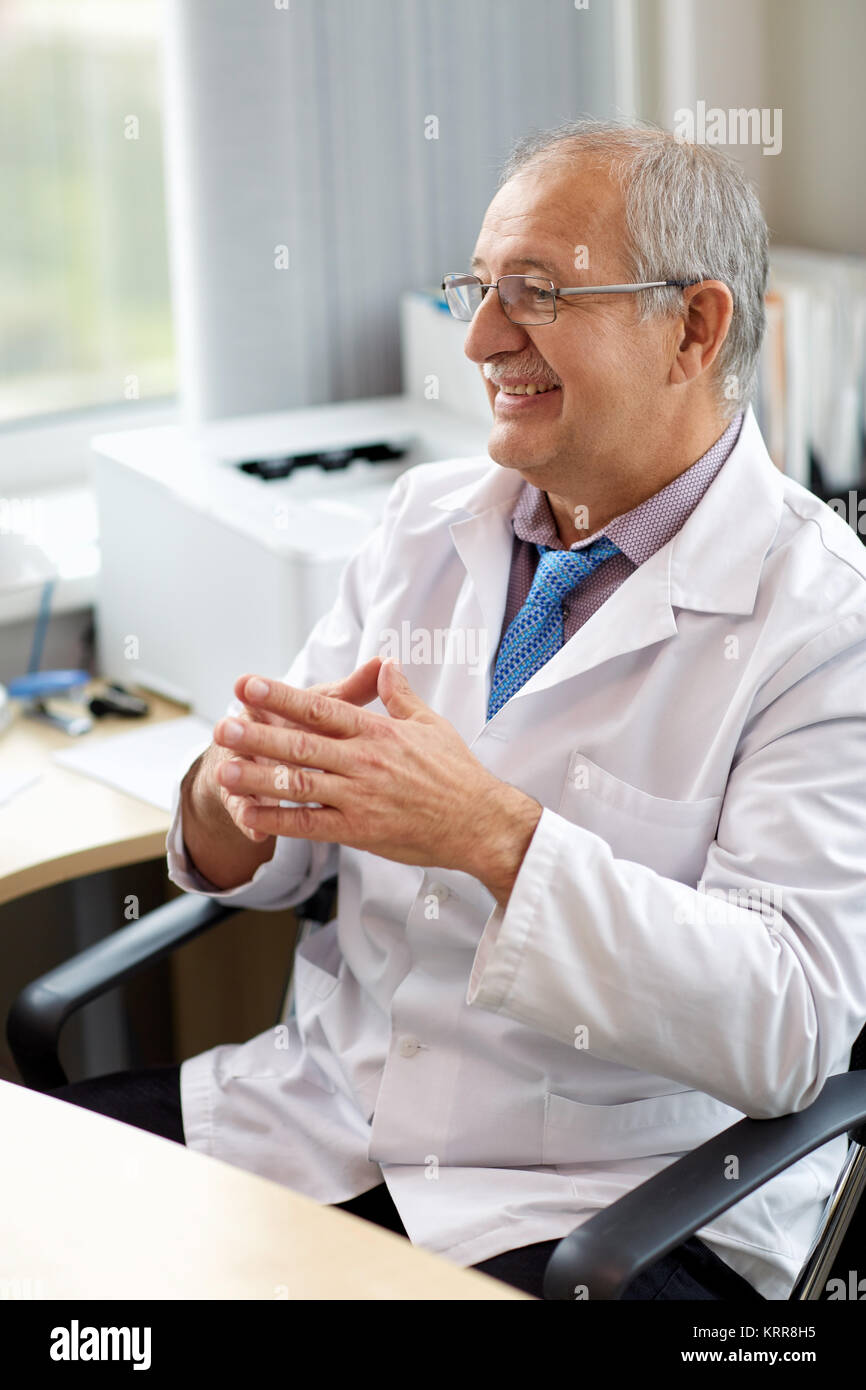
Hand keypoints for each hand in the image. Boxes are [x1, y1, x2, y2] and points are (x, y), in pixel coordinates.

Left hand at [212, 659, 542, 900]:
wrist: (479, 821)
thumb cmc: (457, 774)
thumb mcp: (430, 724)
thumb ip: (400, 695)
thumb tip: (387, 664)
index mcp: (378, 732)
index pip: (320, 708)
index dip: (280, 696)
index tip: (248, 685)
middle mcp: (364, 761)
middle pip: (301, 744)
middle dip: (258, 734)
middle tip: (223, 725)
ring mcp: (360, 796)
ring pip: (299, 784)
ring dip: (258, 777)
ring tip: (224, 768)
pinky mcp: (360, 829)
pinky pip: (310, 824)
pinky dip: (278, 821)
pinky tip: (250, 815)